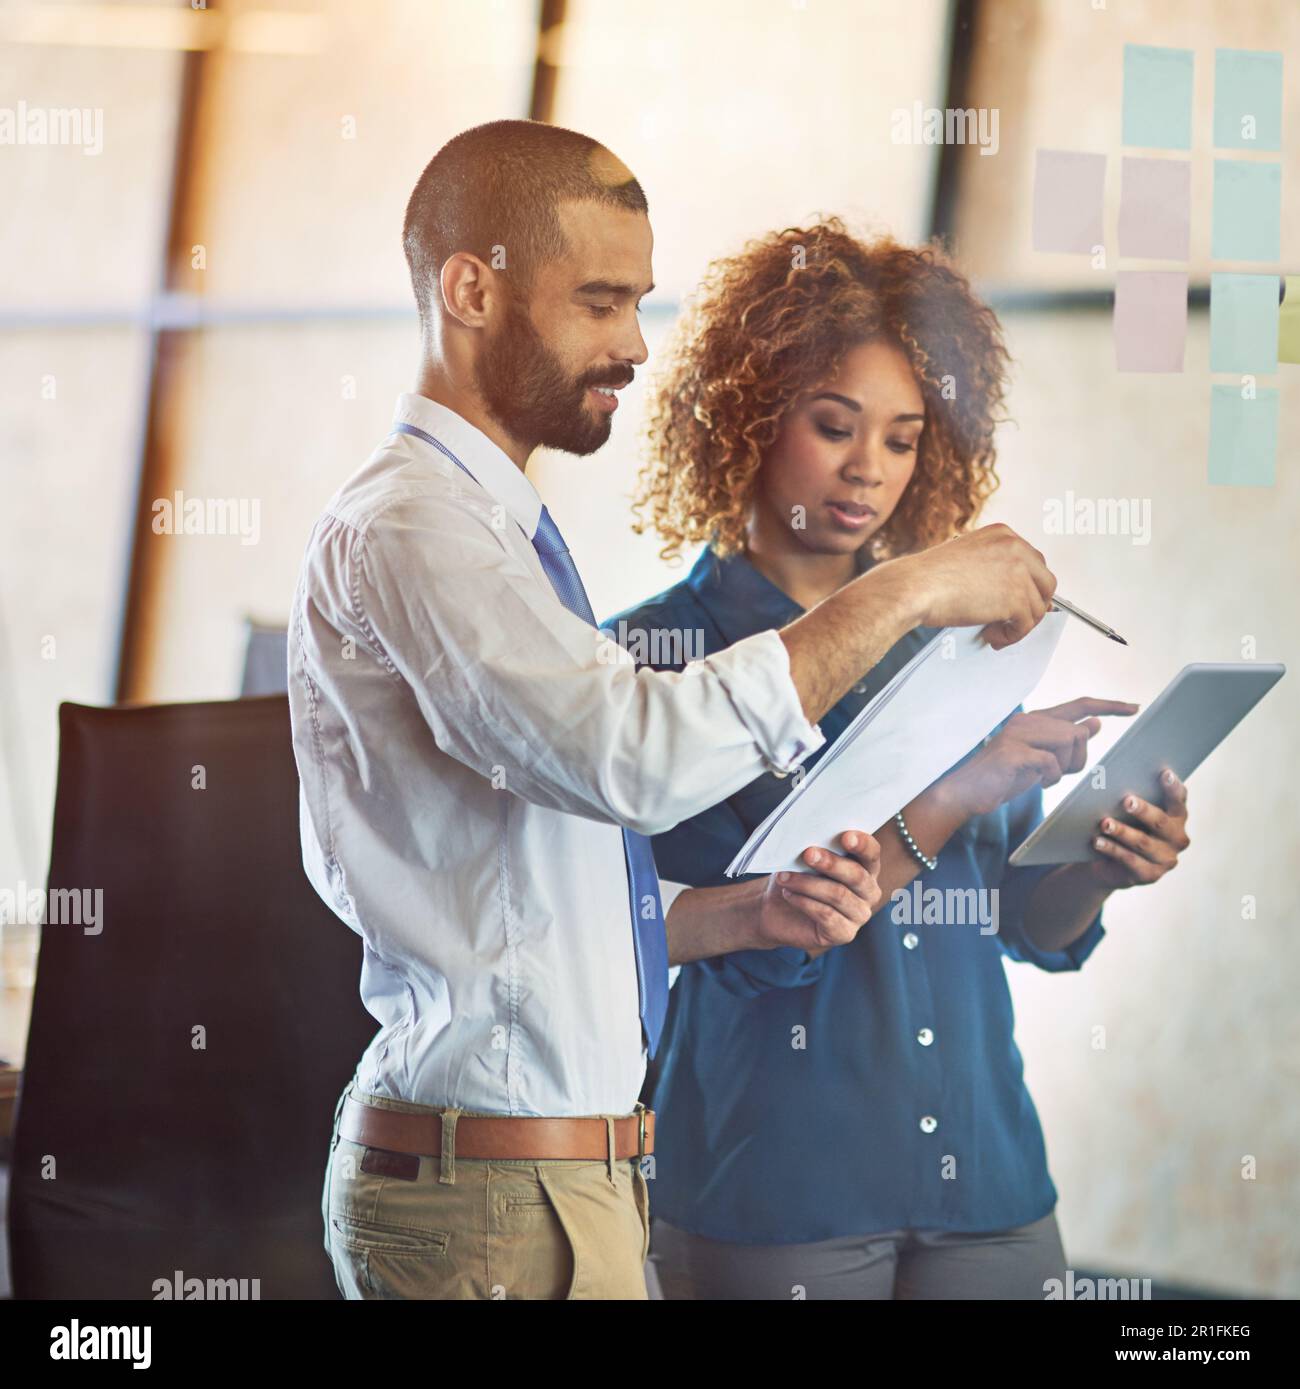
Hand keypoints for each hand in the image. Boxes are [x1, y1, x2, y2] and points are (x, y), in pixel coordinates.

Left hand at [754, 830, 882, 953]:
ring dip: (808, 884)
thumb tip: (812, 840)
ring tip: (785, 877)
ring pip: (838, 895)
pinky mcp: (844, 933)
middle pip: (857, 876)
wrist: (775, 909)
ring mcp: (859, 915)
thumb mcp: (804, 859)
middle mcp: (868, 892)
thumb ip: (816, 849)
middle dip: (831, 863)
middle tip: (807, 854)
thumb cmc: (795, 877)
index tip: (845, 836)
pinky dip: (804, 902)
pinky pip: (827, 915)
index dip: (862, 844)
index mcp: (865, 867)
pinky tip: (788, 894)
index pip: (872, 853)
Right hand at [888, 523, 1056, 648]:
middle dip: (1033, 605)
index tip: (1019, 602)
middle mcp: (1015, 548)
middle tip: (1015, 620)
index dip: (1029, 586)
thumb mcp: (965, 557)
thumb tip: (1006, 589)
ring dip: (1018, 625)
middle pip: (1046, 582)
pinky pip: (1026, 624)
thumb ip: (990, 566)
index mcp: (1003, 534)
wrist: (915, 586)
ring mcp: (1019, 572)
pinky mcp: (1016, 598)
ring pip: (1038, 608)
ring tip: (995, 631)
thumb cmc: (928, 576)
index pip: (1034, 561)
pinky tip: (992, 636)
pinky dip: (1012, 636)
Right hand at [940, 697, 1140, 817]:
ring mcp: (1018, 735)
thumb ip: (1065, 741)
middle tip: (1056, 774)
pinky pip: (1051, 763)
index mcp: (1035, 719)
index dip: (1109, 706)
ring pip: (1068, 743)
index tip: (1134, 707)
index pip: (1079, 705)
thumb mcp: (1040, 758)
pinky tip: (1034, 782)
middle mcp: (1028, 720)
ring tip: (1041, 777)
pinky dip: (1049, 778)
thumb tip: (1095, 724)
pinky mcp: (1013, 753)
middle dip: (1077, 759)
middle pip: (1078, 733)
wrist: (966, 792)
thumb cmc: (1003, 777)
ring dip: (1062, 768)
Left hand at [1089, 768, 1189, 887]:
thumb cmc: (1124, 827)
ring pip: (1143, 843)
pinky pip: (1130, 860)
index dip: (1173, 787)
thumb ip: (1132, 799)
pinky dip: (1112, 849)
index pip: (1179, 800)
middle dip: (1143, 810)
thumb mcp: (1129, 814)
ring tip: (1104, 823)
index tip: (1164, 773)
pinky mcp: (1150, 875)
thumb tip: (1115, 781)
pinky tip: (1097, 842)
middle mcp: (1177, 838)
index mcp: (1177, 818)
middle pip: (1161, 822)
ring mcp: (1166, 859)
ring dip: (1122, 832)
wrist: (1111, 864)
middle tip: (1126, 800)